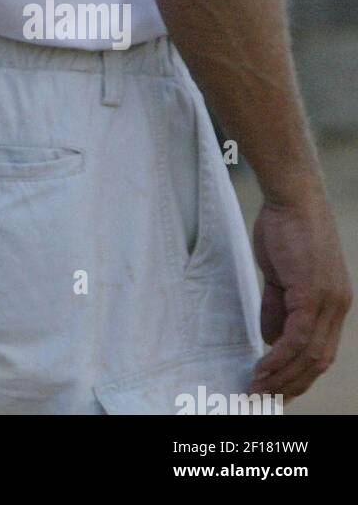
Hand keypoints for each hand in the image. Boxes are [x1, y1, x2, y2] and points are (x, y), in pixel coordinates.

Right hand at [250, 192, 351, 398]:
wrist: (293, 196)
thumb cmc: (285, 227)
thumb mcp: (280, 273)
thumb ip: (277, 306)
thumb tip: (270, 338)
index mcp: (332, 303)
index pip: (319, 351)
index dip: (298, 374)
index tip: (275, 388)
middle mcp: (337, 307)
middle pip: (318, 361)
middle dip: (290, 384)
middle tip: (264, 398)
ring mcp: (328, 301)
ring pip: (308, 354)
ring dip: (281, 376)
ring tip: (257, 388)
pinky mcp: (313, 293)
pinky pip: (297, 337)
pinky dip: (279, 357)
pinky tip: (261, 366)